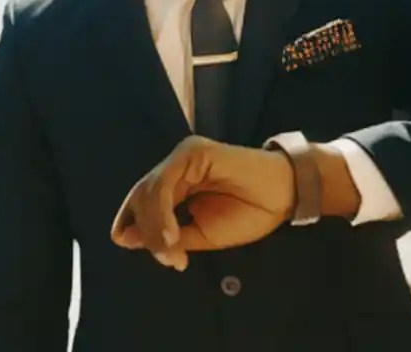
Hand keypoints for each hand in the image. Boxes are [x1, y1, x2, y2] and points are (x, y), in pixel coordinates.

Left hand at [110, 136, 293, 270]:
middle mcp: (174, 167)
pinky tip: (172, 233)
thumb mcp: (201, 234)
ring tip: (169, 250)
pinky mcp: (194, 153)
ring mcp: (183, 157)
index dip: (130, 223)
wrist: (283, 196)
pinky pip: (167, 182)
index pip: (139, 201)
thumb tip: (128, 239)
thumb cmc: (246, 213)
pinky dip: (163, 210)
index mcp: (174, 184)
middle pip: (141, 196)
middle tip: (165, 258)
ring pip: (151, 190)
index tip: (132, 246)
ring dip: (154, 224)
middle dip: (146, 230)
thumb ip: (168, 236)